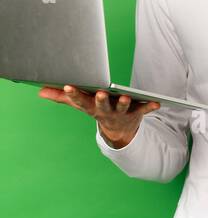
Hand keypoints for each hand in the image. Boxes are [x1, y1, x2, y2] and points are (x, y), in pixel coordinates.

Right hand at [38, 85, 160, 148]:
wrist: (118, 131)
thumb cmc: (97, 109)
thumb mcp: (80, 104)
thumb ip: (62, 97)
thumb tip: (40, 91)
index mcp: (90, 107)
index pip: (80, 101)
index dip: (74, 94)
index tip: (68, 85)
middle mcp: (105, 111)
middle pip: (102, 106)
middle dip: (101, 100)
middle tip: (101, 93)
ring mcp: (121, 113)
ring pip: (123, 109)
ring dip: (125, 104)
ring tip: (127, 98)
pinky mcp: (136, 113)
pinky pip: (144, 110)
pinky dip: (150, 107)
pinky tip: (157, 103)